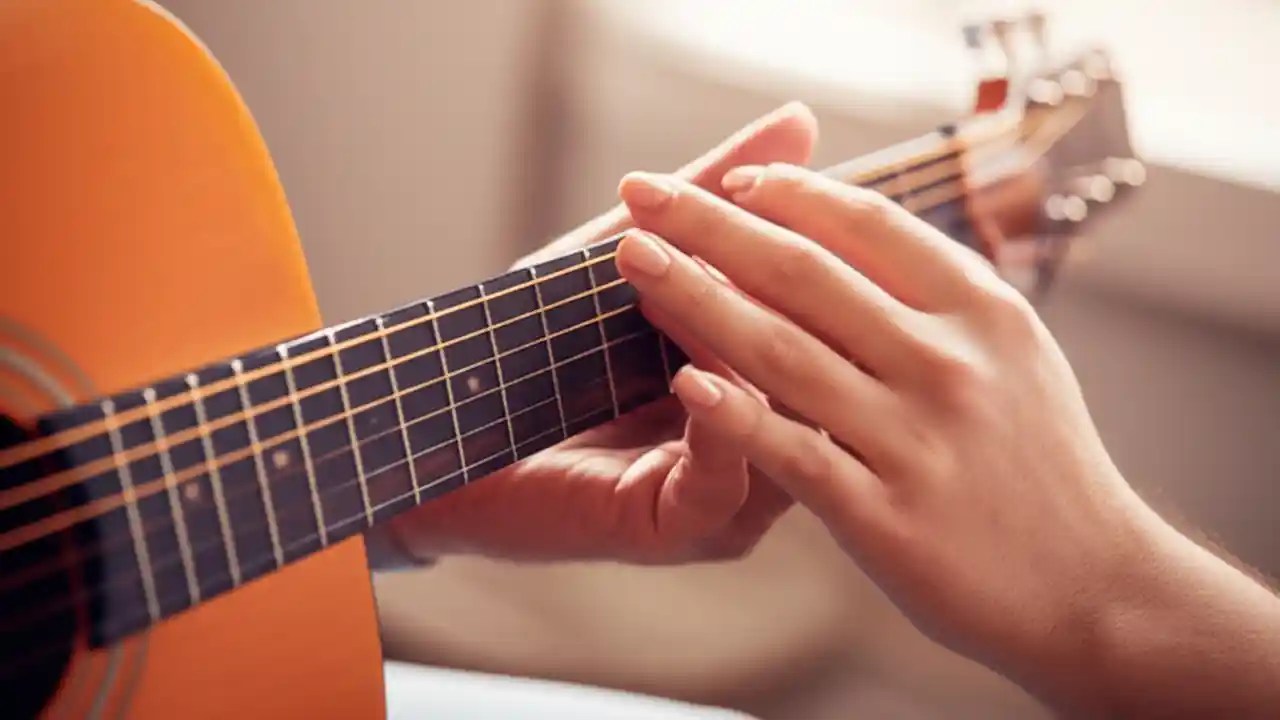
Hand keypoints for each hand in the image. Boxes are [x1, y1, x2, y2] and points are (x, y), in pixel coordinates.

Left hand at [383, 103, 815, 563]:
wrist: (432, 432)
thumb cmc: (534, 343)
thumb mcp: (625, 259)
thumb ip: (711, 198)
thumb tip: (799, 120)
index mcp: (761, 382)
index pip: (829, 322)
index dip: (824, 257)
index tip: (796, 190)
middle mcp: (761, 443)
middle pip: (819, 373)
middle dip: (792, 295)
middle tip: (765, 222)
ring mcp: (727, 495)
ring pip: (781, 431)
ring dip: (748, 354)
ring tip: (713, 284)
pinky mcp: (678, 528)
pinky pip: (724, 486)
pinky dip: (721, 430)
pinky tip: (698, 379)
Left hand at [611, 164, 1279, 715]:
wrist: (1097, 589)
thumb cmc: (1043, 468)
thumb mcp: (1015, 358)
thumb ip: (941, 297)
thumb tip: (862, 230)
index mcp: (983, 311)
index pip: (871, 226)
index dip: (793, 193)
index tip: (732, 178)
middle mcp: (949, 362)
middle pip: (807, 272)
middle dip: (711, 224)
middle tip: (643, 190)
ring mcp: (915, 438)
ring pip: (782, 350)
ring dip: (695, 297)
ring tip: (631, 259)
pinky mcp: (883, 514)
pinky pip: (792, 451)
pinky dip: (732, 413)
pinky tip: (680, 380)